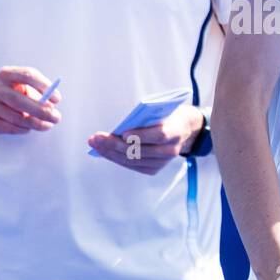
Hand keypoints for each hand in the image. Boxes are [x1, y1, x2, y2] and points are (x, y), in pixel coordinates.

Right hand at [0, 66, 61, 135]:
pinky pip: (11, 128)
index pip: (27, 75)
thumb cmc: (7, 94)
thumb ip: (35, 92)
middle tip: (56, 118)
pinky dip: (24, 129)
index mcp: (6, 74)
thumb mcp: (18, 86)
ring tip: (47, 125)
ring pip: (17, 118)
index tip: (57, 99)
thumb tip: (51, 105)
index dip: (44, 86)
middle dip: (42, 111)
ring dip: (36, 124)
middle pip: (21, 100)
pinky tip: (29, 127)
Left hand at [87, 104, 204, 175]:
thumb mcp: (162, 109)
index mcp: (176, 131)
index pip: (159, 135)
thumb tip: (120, 128)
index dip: (141, 135)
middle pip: (140, 151)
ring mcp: (162, 162)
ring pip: (133, 160)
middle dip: (115, 145)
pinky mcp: (154, 169)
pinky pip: (132, 165)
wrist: (183, 129)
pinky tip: (104, 151)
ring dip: (110, 152)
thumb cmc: (167, 115)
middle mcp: (171, 150)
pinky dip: (116, 158)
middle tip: (97, 138)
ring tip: (95, 143)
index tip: (123, 132)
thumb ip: (147, 116)